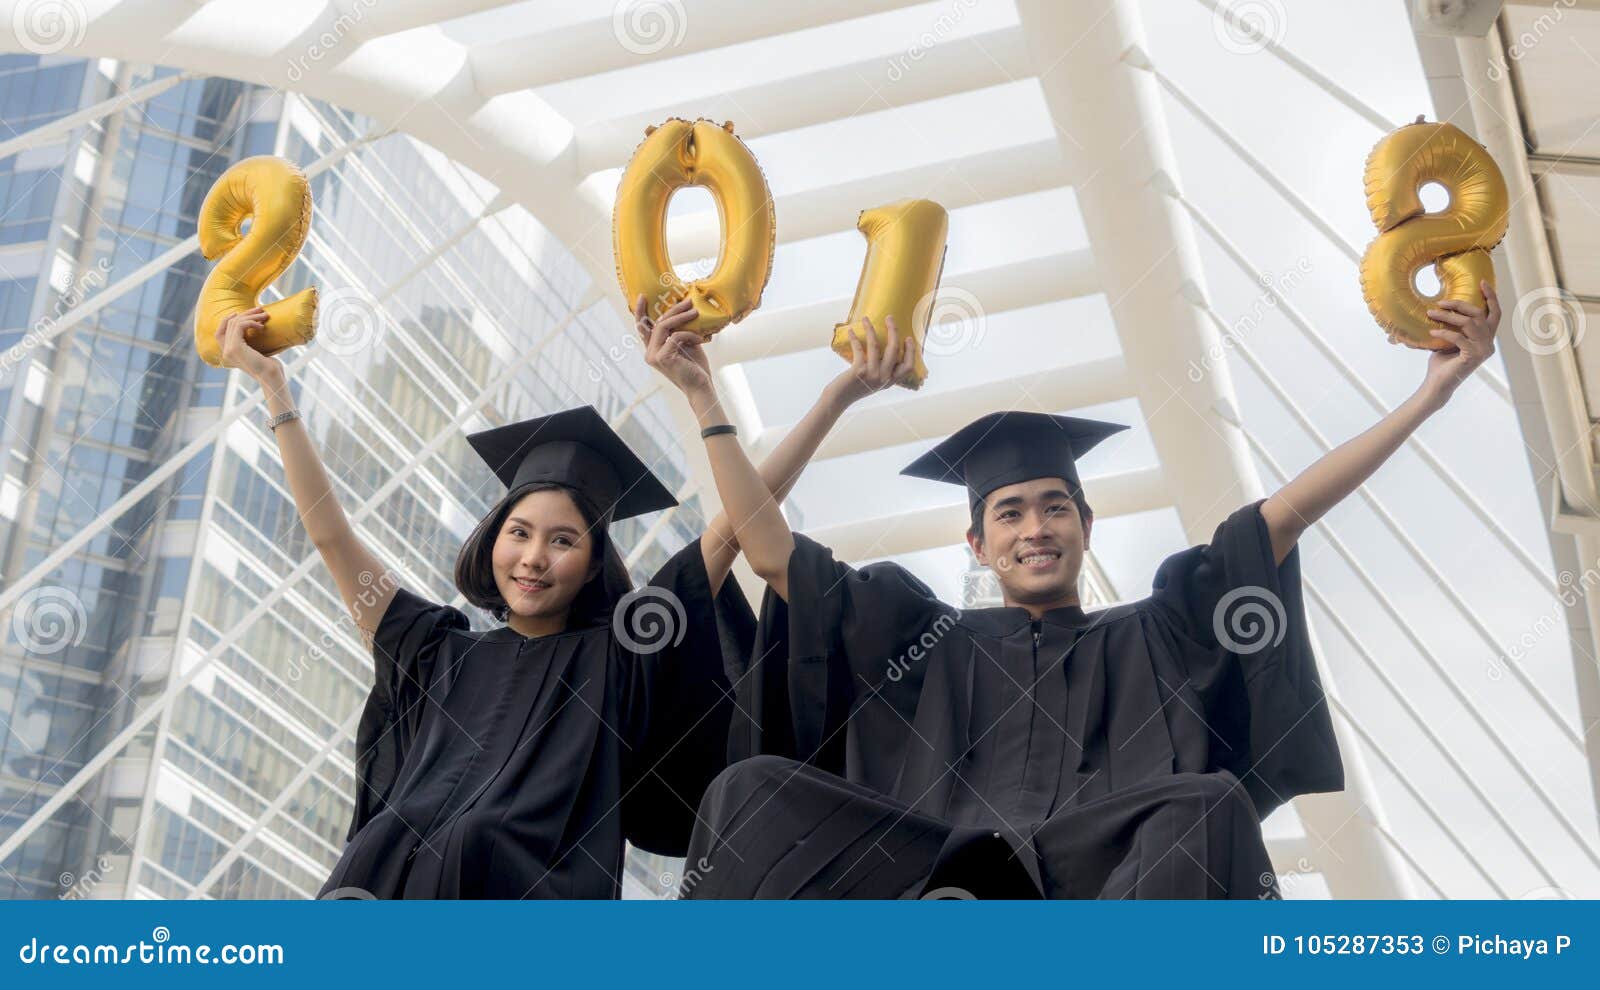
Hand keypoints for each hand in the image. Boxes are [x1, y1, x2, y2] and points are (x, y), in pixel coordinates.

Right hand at [215, 307, 281, 381]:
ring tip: (266, 315)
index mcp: (228, 354)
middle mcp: (225, 352)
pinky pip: (240, 326)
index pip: (219, 333)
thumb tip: (256, 328)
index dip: (226, 320)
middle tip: (261, 308)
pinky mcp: (235, 347)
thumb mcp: (257, 352)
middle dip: (245, 314)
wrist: (271, 377)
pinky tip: (262, 326)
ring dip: (251, 316)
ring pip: (235, 323)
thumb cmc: (269, 366)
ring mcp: (228, 350)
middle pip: (229, 324)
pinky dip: (251, 322)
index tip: (239, 312)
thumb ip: (250, 343)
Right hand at [637, 293, 712, 397]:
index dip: (641, 312)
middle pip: (657, 323)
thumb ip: (679, 330)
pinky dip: (689, 334)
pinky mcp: (663, 358)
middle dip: (673, 310)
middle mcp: (649, 353)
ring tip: (695, 312)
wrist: (701, 387)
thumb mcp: (686, 344)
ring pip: (663, 327)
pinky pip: (675, 336)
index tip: (643, 296)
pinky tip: (700, 339)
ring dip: (681, 317)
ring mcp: (654, 356)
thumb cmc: (695, 367)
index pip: (643, 328)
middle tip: (688, 301)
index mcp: (652, 349)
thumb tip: (683, 310)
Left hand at [826, 314, 915, 406]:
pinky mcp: (859, 371)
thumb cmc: (856, 387)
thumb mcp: (875, 382)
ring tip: (866, 319)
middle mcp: (884, 378)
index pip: (908, 366)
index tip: (908, 338)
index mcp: (890, 381)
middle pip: (894, 349)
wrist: (839, 398)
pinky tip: (851, 331)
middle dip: (893, 330)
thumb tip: (886, 347)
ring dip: (870, 329)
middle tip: (889, 318)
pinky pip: (859, 349)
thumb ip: (883, 370)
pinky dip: (854, 338)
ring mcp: (872, 374)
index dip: (911, 351)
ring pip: (875, 345)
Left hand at [1422, 280, 1500, 405]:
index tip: (1482, 282)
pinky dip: (1444, 332)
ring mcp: (1483, 350)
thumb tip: (1444, 306)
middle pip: (1480, 314)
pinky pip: (1458, 338)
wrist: (1438, 383)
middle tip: (1441, 302)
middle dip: (1460, 305)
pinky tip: (1432, 331)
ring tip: (1431, 313)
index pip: (1495, 313)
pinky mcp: (1472, 357)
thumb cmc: (1442, 361)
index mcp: (1487, 338)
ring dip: (1448, 317)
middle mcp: (1489, 343)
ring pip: (1469, 324)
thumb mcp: (1450, 339)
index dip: (1491, 297)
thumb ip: (1455, 326)